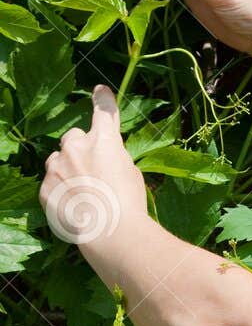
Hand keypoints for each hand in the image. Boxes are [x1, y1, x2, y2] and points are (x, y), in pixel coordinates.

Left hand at [39, 85, 147, 251]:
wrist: (109, 233)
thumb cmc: (129, 205)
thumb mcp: (131, 173)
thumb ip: (115, 158)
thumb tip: (107, 158)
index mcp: (104, 140)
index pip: (104, 111)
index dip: (103, 100)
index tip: (100, 92)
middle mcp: (76, 147)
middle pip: (74, 137)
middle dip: (81, 149)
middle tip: (93, 171)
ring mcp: (57, 167)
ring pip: (58, 160)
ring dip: (67, 170)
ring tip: (83, 194)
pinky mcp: (45, 188)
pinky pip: (51, 183)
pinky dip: (60, 191)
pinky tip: (75, 207)